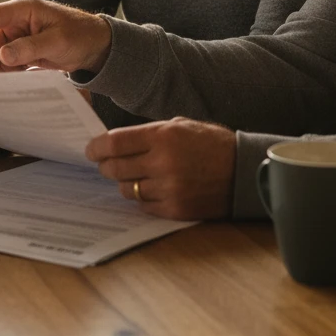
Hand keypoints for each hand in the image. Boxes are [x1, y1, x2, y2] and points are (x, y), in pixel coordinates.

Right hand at [0, 0, 112, 73]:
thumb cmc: (80, 35)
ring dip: (2, 70)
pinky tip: (24, 76)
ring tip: (23, 76)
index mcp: (23, 9)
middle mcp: (16, 21)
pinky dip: (9, 72)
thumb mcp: (57, 41)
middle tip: (8, 78)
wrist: (95, 45)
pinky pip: (3, 62)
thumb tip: (3, 56)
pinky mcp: (20, 49)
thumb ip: (30, 48)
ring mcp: (17, 35)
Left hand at [86, 117, 235, 220]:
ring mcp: (169, 188)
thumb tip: (116, 142)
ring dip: (125, 182)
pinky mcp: (176, 209)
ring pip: (126, 189)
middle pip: (115, 168)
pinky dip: (143, 198)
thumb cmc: (211, 144)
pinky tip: (152, 188)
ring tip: (134, 175)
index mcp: (163, 136)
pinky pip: (143, 206)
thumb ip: (149, 133)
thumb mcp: (181, 125)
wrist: (243, 171)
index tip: (91, 150)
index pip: (115, 143)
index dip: (97, 147)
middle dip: (106, 166)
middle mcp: (163, 162)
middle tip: (106, 164)